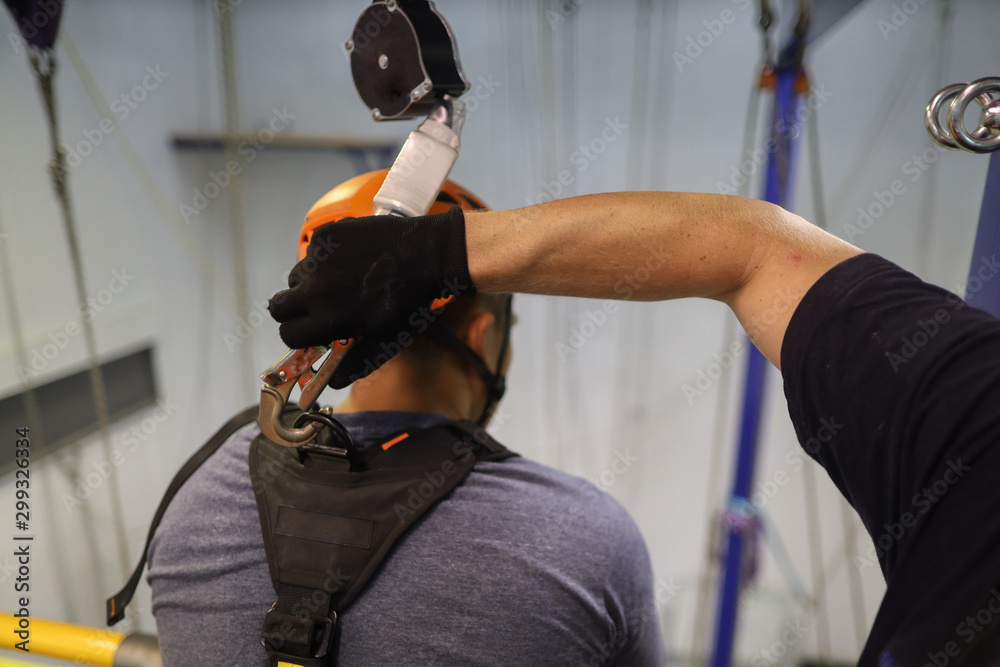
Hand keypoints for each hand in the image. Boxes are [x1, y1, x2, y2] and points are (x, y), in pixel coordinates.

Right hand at [268, 206, 473, 350]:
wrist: (428, 255)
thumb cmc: (410, 303)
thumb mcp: (386, 341)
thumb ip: (356, 363)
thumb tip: (333, 383)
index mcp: (328, 319)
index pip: (287, 334)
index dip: (299, 336)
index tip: (312, 332)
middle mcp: (316, 289)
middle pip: (278, 306)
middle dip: (293, 312)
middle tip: (315, 309)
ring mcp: (319, 258)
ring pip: (295, 277)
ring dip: (309, 284)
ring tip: (339, 282)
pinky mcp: (327, 233)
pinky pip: (313, 252)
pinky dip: (324, 258)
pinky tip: (350, 260)